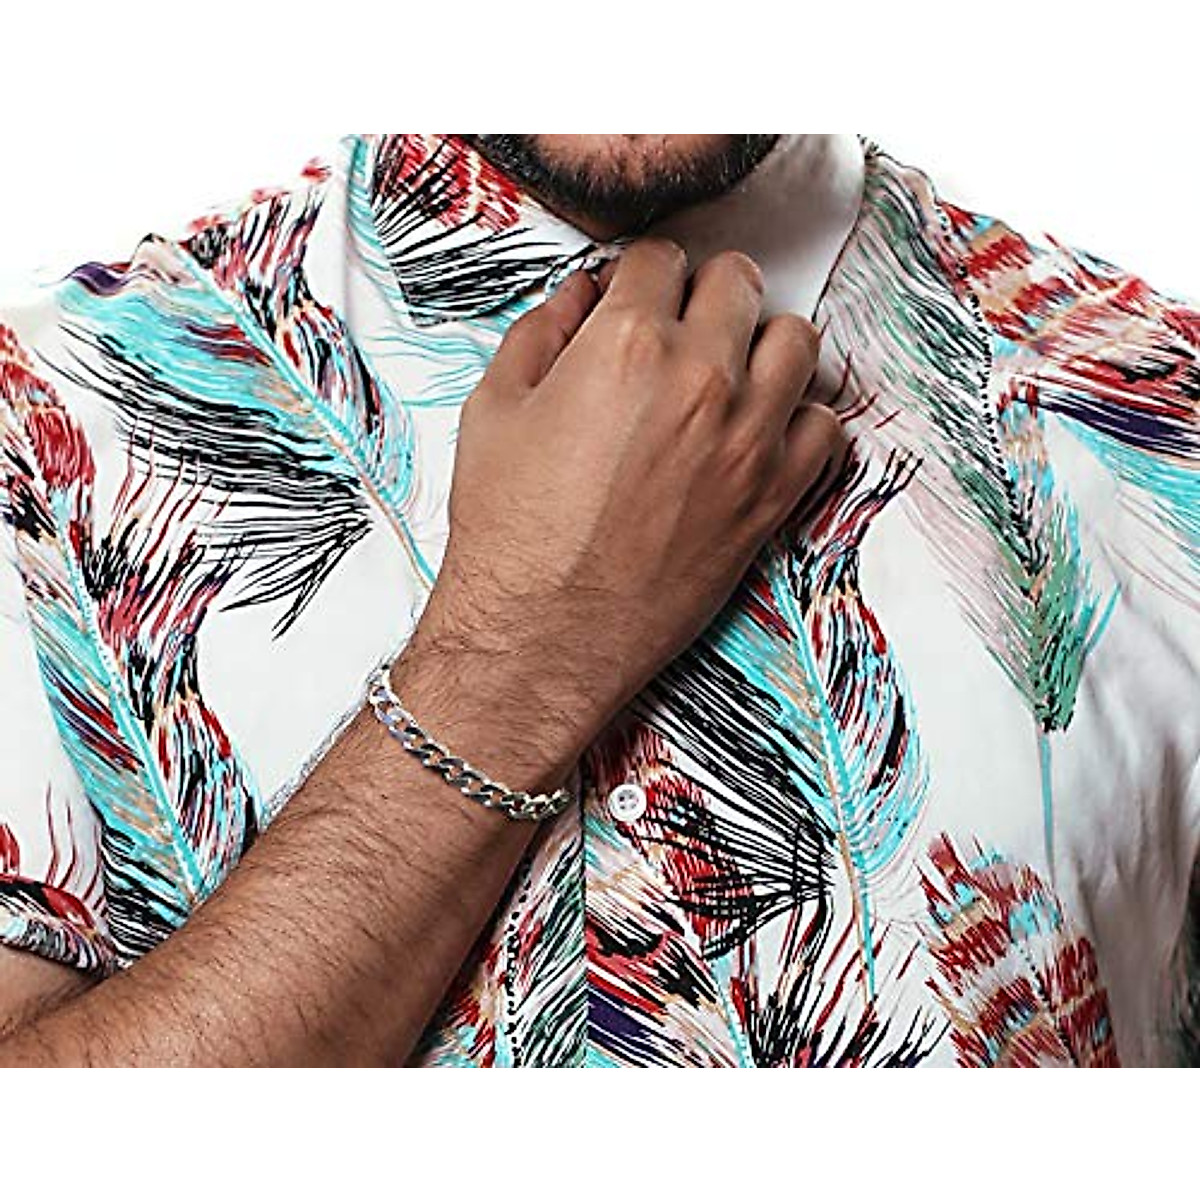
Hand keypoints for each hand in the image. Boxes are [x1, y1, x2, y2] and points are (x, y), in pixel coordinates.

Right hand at [394, 239, 846, 788]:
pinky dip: (802, 418)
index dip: (644, 274)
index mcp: (626, 342)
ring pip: (797, 342)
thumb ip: (542, 332)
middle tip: (685, 326)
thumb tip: (579, 296)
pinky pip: (827, 427)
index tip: (639, 295)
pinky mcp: (772, 498)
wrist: (543, 634)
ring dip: (764, 343)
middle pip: (740, 283)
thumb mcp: (492, 411)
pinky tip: (764, 430)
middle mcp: (700, 378)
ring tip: (731, 371)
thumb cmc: (511, 532)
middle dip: (708, 293)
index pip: (664, 258)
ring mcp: (747, 439)